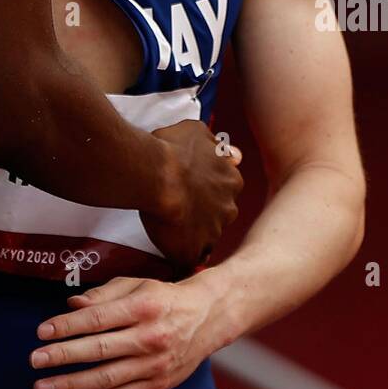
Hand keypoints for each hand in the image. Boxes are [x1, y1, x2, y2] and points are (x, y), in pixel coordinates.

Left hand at [29, 274, 223, 388]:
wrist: (206, 318)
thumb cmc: (164, 298)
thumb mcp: (136, 284)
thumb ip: (102, 294)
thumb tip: (72, 305)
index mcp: (142, 306)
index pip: (97, 318)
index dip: (67, 326)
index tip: (42, 331)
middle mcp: (148, 336)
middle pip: (99, 350)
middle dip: (63, 356)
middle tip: (36, 360)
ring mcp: (153, 364)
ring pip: (107, 379)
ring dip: (71, 385)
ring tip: (44, 387)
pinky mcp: (156, 385)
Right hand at [141, 120, 241, 274]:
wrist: (156, 174)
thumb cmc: (173, 149)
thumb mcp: (197, 131)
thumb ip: (216, 144)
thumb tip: (231, 152)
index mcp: (231, 180)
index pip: (226, 189)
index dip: (209, 188)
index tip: (194, 187)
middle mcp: (228, 208)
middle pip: (220, 214)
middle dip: (205, 211)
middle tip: (182, 204)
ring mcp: (212, 232)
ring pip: (206, 236)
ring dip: (193, 231)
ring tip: (170, 223)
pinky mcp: (193, 251)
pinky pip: (189, 257)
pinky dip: (180, 251)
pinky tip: (167, 242)